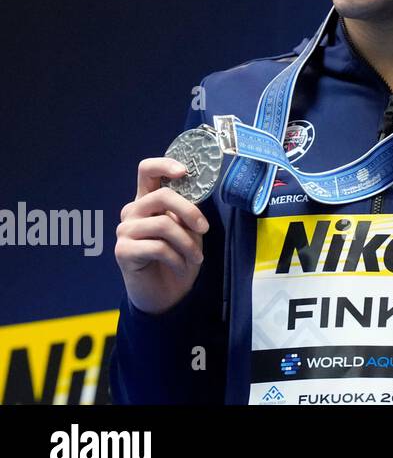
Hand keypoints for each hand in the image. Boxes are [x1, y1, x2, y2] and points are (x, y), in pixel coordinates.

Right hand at [115, 158, 208, 314]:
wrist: (168, 293)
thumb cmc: (180, 256)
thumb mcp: (189, 229)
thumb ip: (187, 210)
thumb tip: (197, 193)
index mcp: (148, 200)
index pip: (146, 170)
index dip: (164, 165)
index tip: (184, 172)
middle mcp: (133, 211)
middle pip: (162, 196)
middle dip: (190, 212)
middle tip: (205, 229)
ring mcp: (125, 231)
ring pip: (163, 224)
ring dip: (187, 243)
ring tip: (196, 257)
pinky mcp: (122, 251)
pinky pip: (157, 247)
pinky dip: (176, 258)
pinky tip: (180, 266)